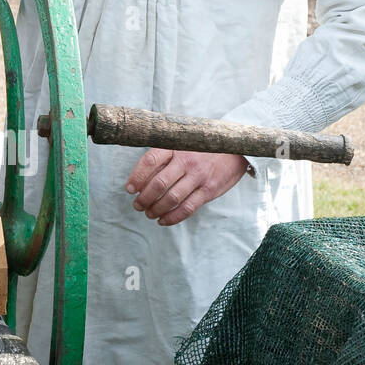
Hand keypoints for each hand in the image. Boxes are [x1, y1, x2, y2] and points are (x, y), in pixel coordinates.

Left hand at [125, 149, 248, 225]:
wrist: (236, 148)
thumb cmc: (202, 148)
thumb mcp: (183, 144)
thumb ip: (165, 157)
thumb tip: (140, 179)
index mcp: (176, 146)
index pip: (150, 161)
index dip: (136, 177)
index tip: (129, 189)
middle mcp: (187, 160)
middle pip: (159, 183)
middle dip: (144, 198)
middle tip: (137, 205)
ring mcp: (199, 176)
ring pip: (172, 198)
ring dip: (156, 209)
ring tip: (149, 214)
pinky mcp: (209, 190)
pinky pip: (188, 208)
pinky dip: (172, 217)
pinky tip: (163, 220)